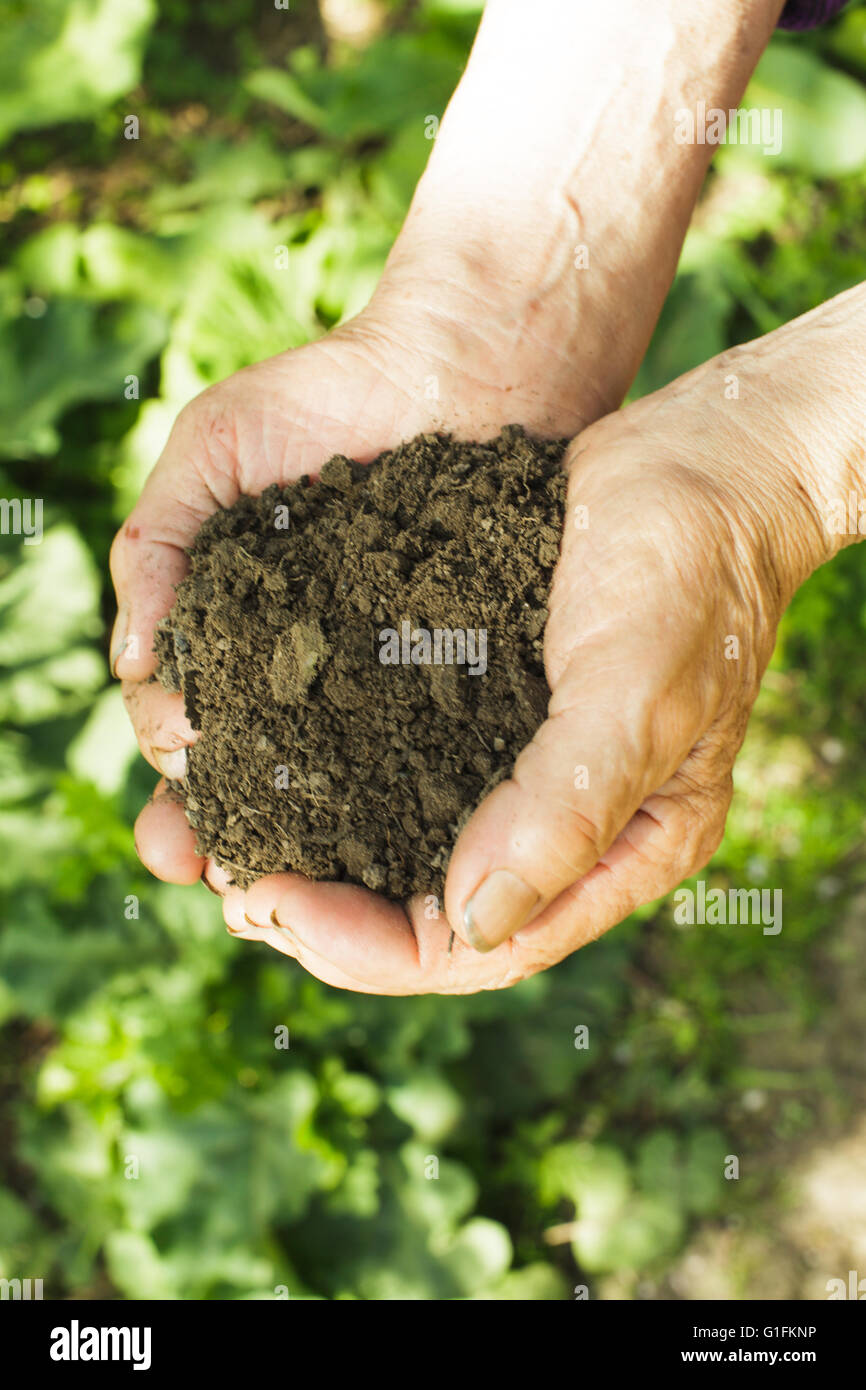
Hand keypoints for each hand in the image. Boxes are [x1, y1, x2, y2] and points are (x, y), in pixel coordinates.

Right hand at [111, 278, 592, 890]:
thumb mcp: (211, 451)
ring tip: (285, 881)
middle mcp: (310, 668)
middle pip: (256, 772)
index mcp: (238, 630)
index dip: (170, 775)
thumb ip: (157, 542)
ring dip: (304, 838)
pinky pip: (434, 747)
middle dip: (225, 829)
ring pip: (340, 780)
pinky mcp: (467, 674)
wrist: (465, 359)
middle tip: (211, 870)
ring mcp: (389, 679)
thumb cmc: (326, 394)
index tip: (169, 818)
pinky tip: (390, 839)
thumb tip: (130, 661)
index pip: (186, 722)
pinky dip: (406, 797)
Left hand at [232, 285, 863, 992]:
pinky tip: (265, 761)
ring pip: (405, 855)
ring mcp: (522, 777)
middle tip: (226, 882)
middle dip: (324, 916)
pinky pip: (400, 775)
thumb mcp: (640, 691)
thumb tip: (471, 925)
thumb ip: (566, 811)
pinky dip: (331, 783)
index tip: (269, 900)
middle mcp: (566, 833)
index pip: (479, 948)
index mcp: (621, 853)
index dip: (365, 944)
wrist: (693, 464)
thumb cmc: (689, 571)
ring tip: (223, 840)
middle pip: (429, 920)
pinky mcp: (486, 716)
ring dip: (315, 860)